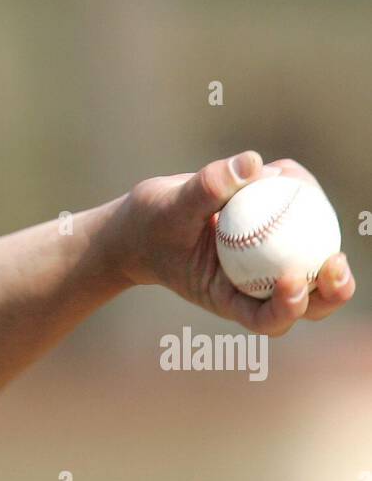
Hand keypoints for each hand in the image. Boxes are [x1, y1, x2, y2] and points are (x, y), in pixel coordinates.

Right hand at [107, 151, 354, 334]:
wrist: (143, 223)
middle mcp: (253, 287)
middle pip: (305, 304)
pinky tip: (286, 173)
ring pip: (313, 265)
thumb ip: (208, 187)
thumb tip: (253, 162)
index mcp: (227, 298)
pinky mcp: (274, 236)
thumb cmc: (149, 225)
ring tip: (309, 193)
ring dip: (327, 238)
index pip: (265, 318)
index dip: (288, 307)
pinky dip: (303, 197)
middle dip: (332, 292)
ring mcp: (267, 264)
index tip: (292, 278)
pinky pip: (302, 222)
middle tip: (337, 261)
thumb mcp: (168, 208)